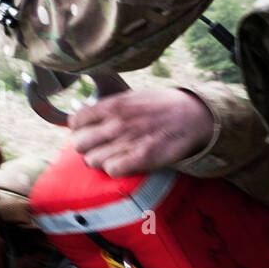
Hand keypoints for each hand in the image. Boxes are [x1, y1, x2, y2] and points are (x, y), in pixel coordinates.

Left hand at [68, 89, 214, 175]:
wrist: (192, 116)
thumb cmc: (161, 106)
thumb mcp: (131, 97)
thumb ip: (108, 107)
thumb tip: (84, 116)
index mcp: (113, 104)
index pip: (76, 121)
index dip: (80, 129)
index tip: (88, 132)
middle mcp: (117, 123)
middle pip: (80, 144)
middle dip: (87, 147)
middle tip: (99, 148)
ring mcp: (129, 141)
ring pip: (93, 160)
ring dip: (101, 161)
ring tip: (114, 156)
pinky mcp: (142, 158)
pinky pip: (112, 170)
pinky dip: (115, 169)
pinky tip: (124, 163)